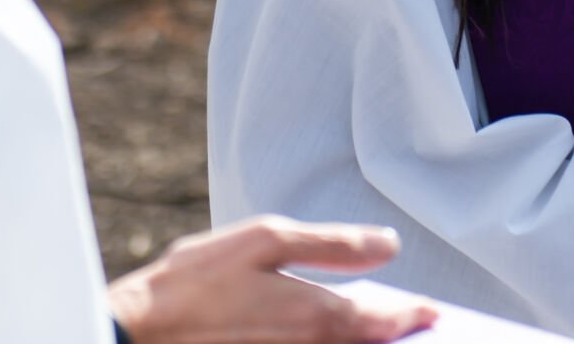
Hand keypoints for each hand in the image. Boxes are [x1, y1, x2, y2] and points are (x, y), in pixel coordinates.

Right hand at [106, 217, 438, 343]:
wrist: (141, 331)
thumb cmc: (198, 281)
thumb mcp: (265, 240)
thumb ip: (332, 243)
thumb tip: (387, 244)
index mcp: (317, 318)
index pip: (383, 321)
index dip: (411, 314)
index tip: (431, 311)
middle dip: (391, 335)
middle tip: (411, 322)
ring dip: (361, 342)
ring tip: (378, 329)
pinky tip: (327, 332)